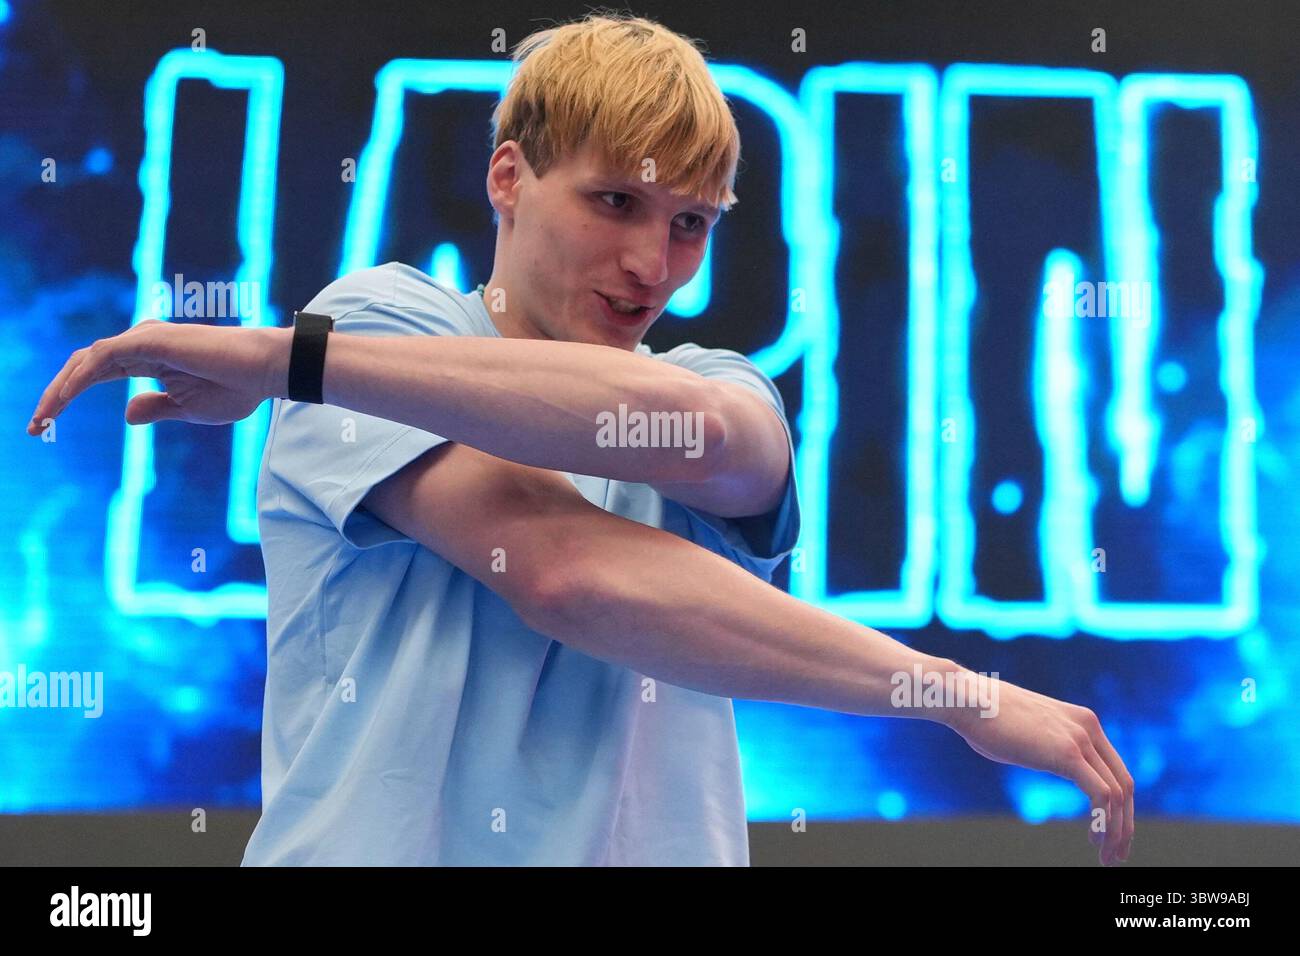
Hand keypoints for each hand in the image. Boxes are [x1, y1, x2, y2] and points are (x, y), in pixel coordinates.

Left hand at [26, 319, 289, 432]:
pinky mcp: (151, 341)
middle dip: (55, 395)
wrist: (266, 372)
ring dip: (59, 391)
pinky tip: (64, 400)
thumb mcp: (189, 409)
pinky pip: (102, 358)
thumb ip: (156, 408)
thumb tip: (126, 413)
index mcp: (150, 361)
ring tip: (41, 419)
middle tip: (34, 427)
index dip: (68, 396)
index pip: (96, 374)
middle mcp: (142, 345)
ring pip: (87, 361)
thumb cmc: (238, 388)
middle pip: (83, 366)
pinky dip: (78, 380)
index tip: (47, 427)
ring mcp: (145, 340)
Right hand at [941, 671, 1134, 865]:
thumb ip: (1043, 745)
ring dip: (1115, 831)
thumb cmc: (985, 718)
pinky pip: (1100, 794)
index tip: (1111, 833)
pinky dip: (1102, 821)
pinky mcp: (1066, 753)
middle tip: (1116, 855)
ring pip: (1117, 793)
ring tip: (1105, 855)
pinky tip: (1093, 839)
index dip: (1119, 805)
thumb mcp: (1025, 731)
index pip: (1115, 769)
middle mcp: (1088, 727)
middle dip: (1124, 824)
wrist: (967, 700)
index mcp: (1082, 721)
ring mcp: (1079, 738)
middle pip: (1124, 784)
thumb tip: (1037, 757)